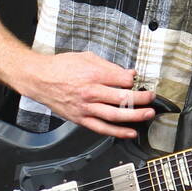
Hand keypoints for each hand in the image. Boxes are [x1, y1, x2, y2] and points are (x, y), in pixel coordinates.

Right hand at [25, 51, 155, 137]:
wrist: (39, 79)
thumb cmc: (61, 67)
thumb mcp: (86, 57)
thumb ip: (109, 67)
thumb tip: (128, 74)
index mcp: (93, 74)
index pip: (122, 80)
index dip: (133, 80)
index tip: (139, 81)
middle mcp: (90, 92)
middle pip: (122, 98)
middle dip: (141, 99)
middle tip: (152, 98)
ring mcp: (86, 108)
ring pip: (115, 115)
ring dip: (134, 116)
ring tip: (148, 114)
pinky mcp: (81, 119)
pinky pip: (102, 128)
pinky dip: (118, 132)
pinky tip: (130, 132)